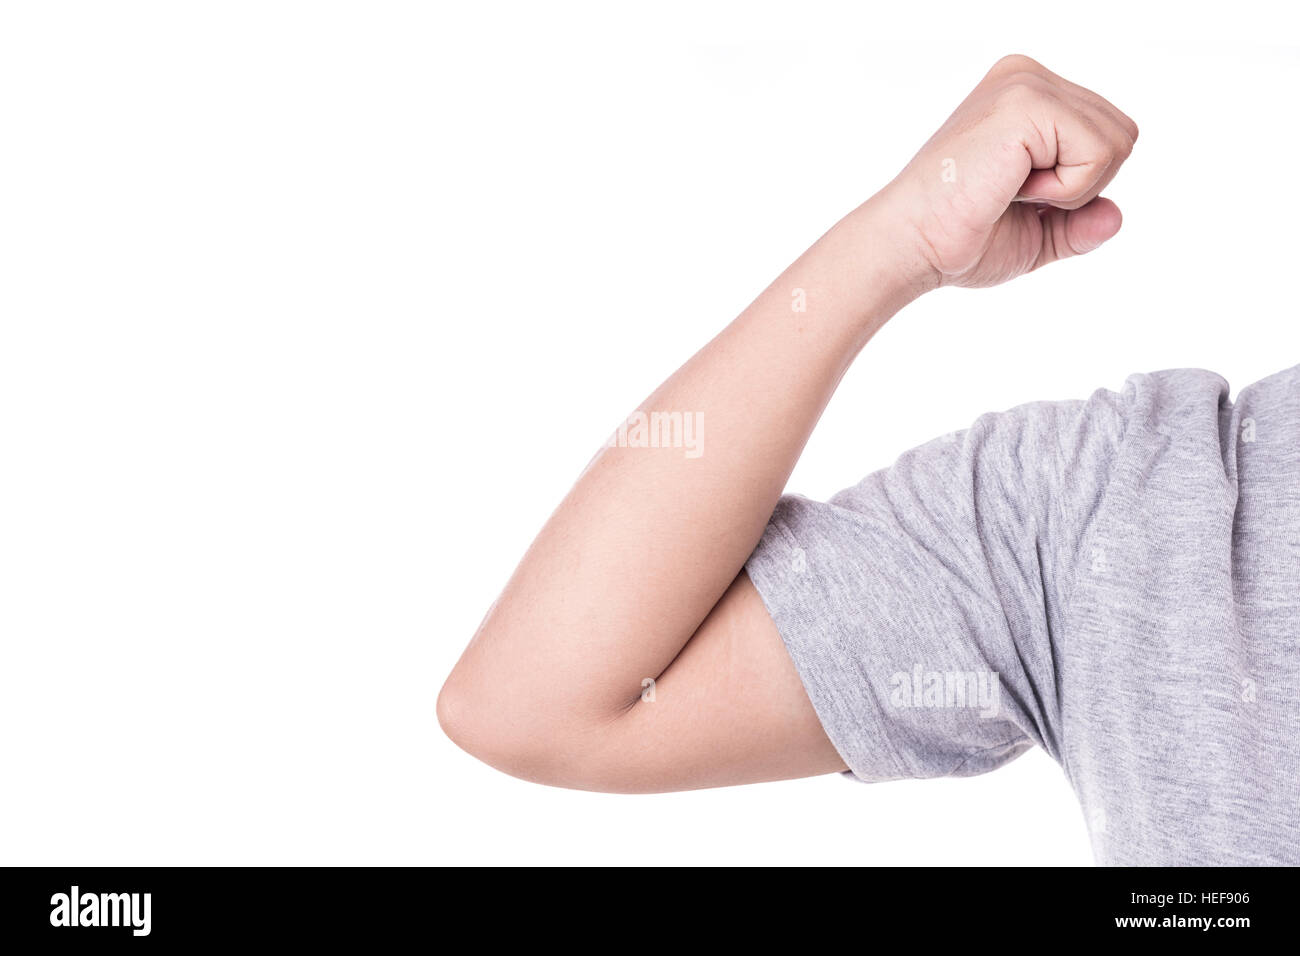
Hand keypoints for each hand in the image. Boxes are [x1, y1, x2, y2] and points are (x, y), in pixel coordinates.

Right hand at [882, 55, 1138, 288]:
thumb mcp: (1036, 235)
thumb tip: (1114, 216)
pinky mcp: (1026, 102)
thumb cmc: (955, 239)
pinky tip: (1013, 188)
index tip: (1015, 197)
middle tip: (1015, 197)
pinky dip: (1067, 189)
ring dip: (1073, 188)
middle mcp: (1026, 78)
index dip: (1077, 187)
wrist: (910, 246)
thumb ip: (1078, 224)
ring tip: (1011, 191)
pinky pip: (1100, 152)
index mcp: (1026, 96)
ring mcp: (1025, 84)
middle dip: (1082, 185)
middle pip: (1121, 134)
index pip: (1106, 136)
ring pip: (1117, 142)